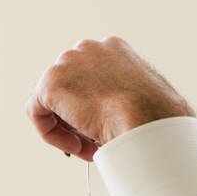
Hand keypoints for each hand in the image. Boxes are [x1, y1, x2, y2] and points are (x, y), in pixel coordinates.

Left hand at [26, 36, 193, 160]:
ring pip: (52, 101)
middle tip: (93, 140)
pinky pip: (38, 113)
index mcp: (113, 48)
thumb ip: (126, 96)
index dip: (94, 106)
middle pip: (68, 86)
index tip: (104, 125)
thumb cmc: (158, 116)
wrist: (150, 119)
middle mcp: (87, 49)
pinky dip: (52, 134)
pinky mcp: (50, 84)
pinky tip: (76, 147)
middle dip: (78, 116)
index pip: (89, 75)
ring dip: (68, 128)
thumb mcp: (145, 97)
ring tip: (89, 147)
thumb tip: (119, 114)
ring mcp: (67, 63)